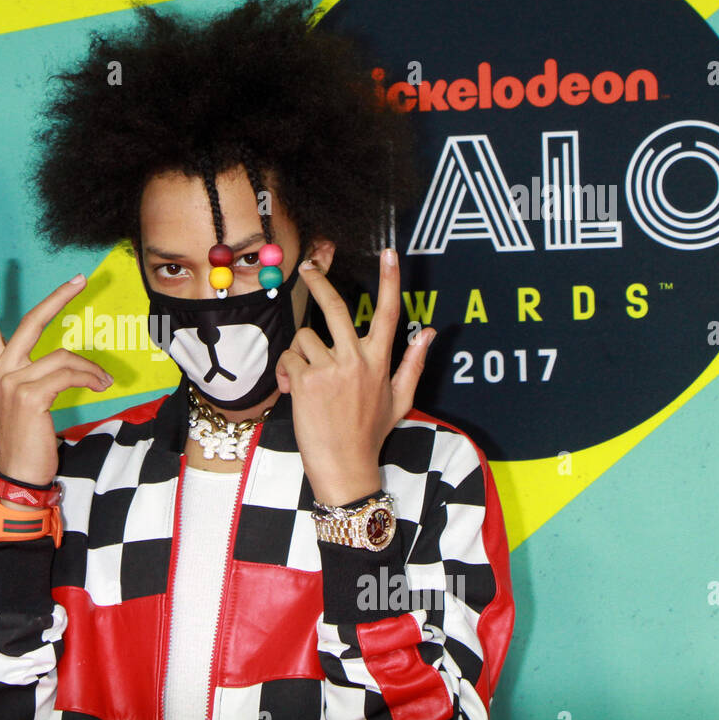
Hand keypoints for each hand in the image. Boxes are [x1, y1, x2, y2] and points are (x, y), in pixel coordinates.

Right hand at [0, 263, 113, 485]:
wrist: (19, 472)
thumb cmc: (26, 438)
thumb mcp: (24, 400)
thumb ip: (36, 375)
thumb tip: (69, 363)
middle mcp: (0, 370)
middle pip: (31, 321)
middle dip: (57, 297)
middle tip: (79, 279)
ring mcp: (14, 382)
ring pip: (63, 356)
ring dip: (90, 368)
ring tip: (104, 381)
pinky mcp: (31, 395)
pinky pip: (69, 374)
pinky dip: (90, 378)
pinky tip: (101, 386)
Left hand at [275, 249, 435, 505]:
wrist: (344, 466)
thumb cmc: (370, 434)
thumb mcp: (400, 399)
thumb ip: (412, 363)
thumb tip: (429, 332)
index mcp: (380, 362)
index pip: (390, 314)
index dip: (390, 281)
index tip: (389, 253)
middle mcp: (356, 360)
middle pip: (336, 307)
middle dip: (320, 281)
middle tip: (308, 267)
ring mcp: (330, 368)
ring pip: (306, 337)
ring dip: (302, 353)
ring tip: (308, 379)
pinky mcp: (306, 380)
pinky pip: (290, 357)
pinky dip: (289, 370)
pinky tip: (297, 391)